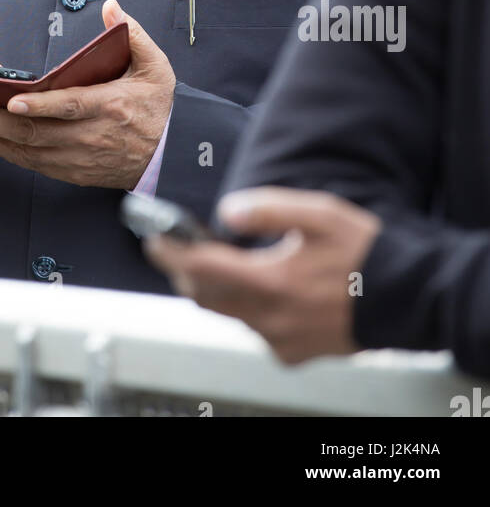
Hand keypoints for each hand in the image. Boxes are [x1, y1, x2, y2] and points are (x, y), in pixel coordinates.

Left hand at [0, 0, 174, 189]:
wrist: (171, 156)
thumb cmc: (159, 109)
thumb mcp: (156, 67)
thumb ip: (133, 35)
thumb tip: (111, 7)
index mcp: (110, 106)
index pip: (69, 106)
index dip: (39, 106)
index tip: (12, 100)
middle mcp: (91, 135)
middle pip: (36, 132)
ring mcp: (80, 158)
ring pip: (30, 151)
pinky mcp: (74, 172)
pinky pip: (35, 165)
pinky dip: (9, 154)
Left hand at [145, 187, 381, 364]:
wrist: (407, 298)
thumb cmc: (366, 253)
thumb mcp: (318, 213)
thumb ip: (268, 208)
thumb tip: (227, 211)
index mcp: (272, 282)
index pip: (201, 268)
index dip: (172, 251)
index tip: (154, 236)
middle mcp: (271, 318)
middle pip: (206, 297)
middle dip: (183, 270)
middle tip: (173, 245)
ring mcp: (281, 340)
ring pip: (227, 315)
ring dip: (210, 288)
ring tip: (207, 259)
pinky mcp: (293, 353)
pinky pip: (252, 329)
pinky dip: (241, 307)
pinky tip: (250, 286)